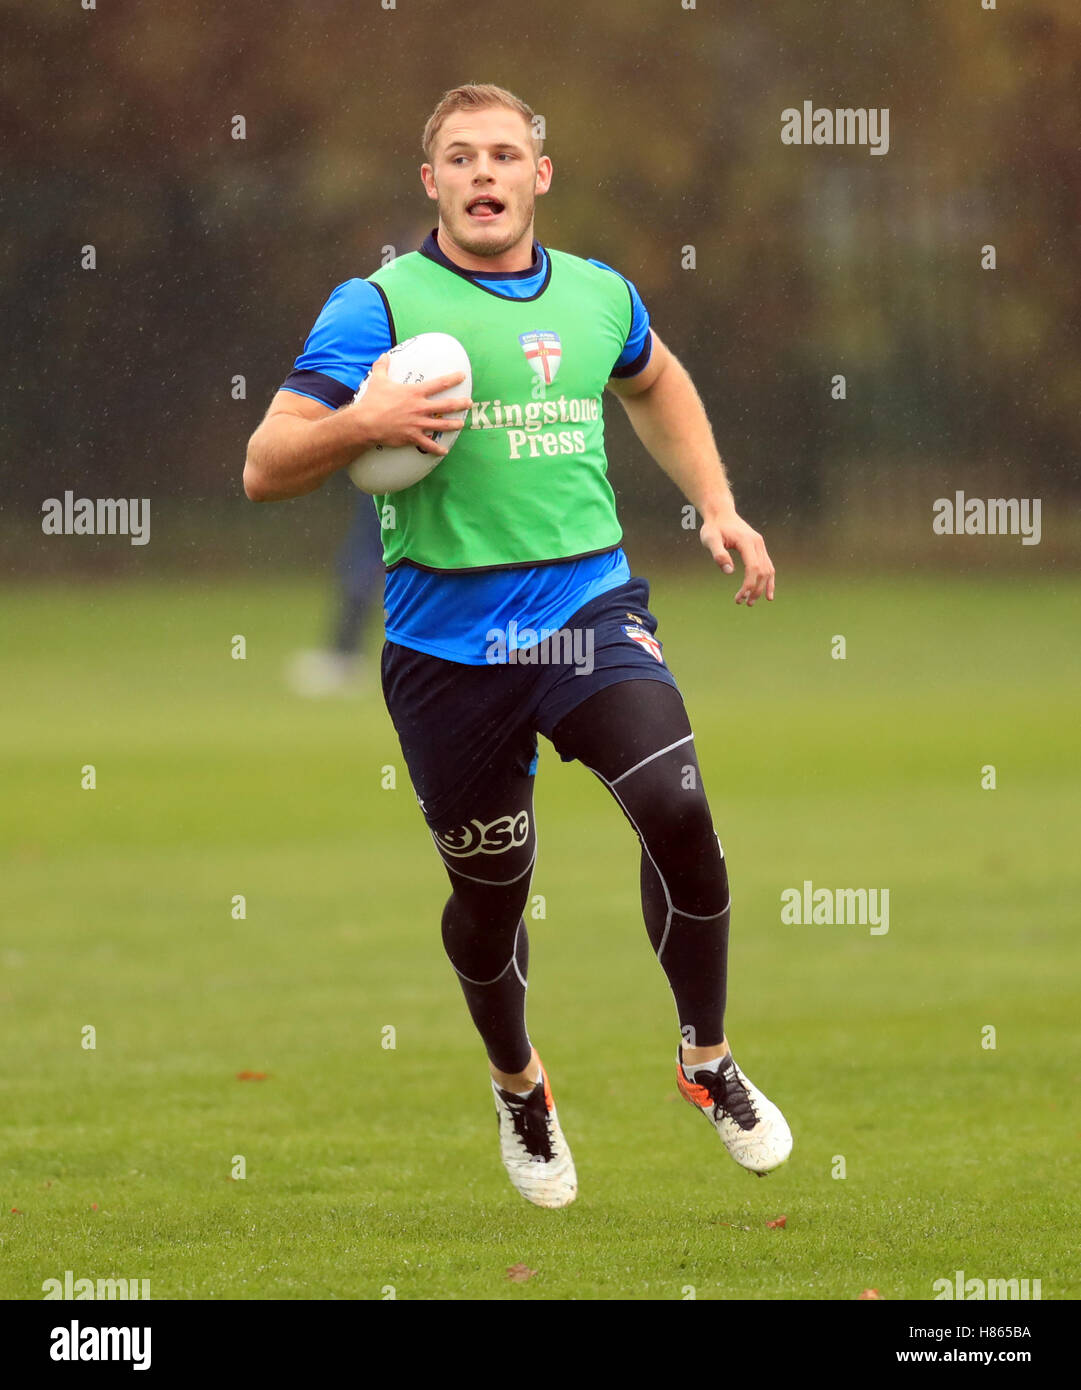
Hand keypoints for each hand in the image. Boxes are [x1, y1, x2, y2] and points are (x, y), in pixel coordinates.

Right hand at [353, 356, 472, 455]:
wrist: (366, 422)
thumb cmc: (372, 401)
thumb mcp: (378, 380)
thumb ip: (383, 367)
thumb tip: (384, 355)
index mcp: (414, 393)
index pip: (438, 384)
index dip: (452, 379)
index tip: (462, 376)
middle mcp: (420, 407)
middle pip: (446, 405)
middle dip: (460, 404)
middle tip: (469, 403)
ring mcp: (418, 423)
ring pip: (441, 425)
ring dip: (454, 424)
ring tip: (462, 424)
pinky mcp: (413, 437)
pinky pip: (428, 444)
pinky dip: (437, 449)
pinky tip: (444, 451)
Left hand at [699, 511, 775, 605]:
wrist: (721, 514)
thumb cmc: (713, 528)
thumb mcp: (710, 539)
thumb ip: (719, 554)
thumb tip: (730, 571)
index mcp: (747, 541)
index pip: (753, 567)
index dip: (749, 584)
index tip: (740, 597)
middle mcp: (758, 543)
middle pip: (762, 571)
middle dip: (754, 589)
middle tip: (743, 602)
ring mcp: (761, 546)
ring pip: (768, 570)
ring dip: (762, 588)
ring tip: (750, 602)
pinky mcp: (760, 548)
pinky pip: (768, 566)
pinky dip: (769, 581)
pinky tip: (767, 594)